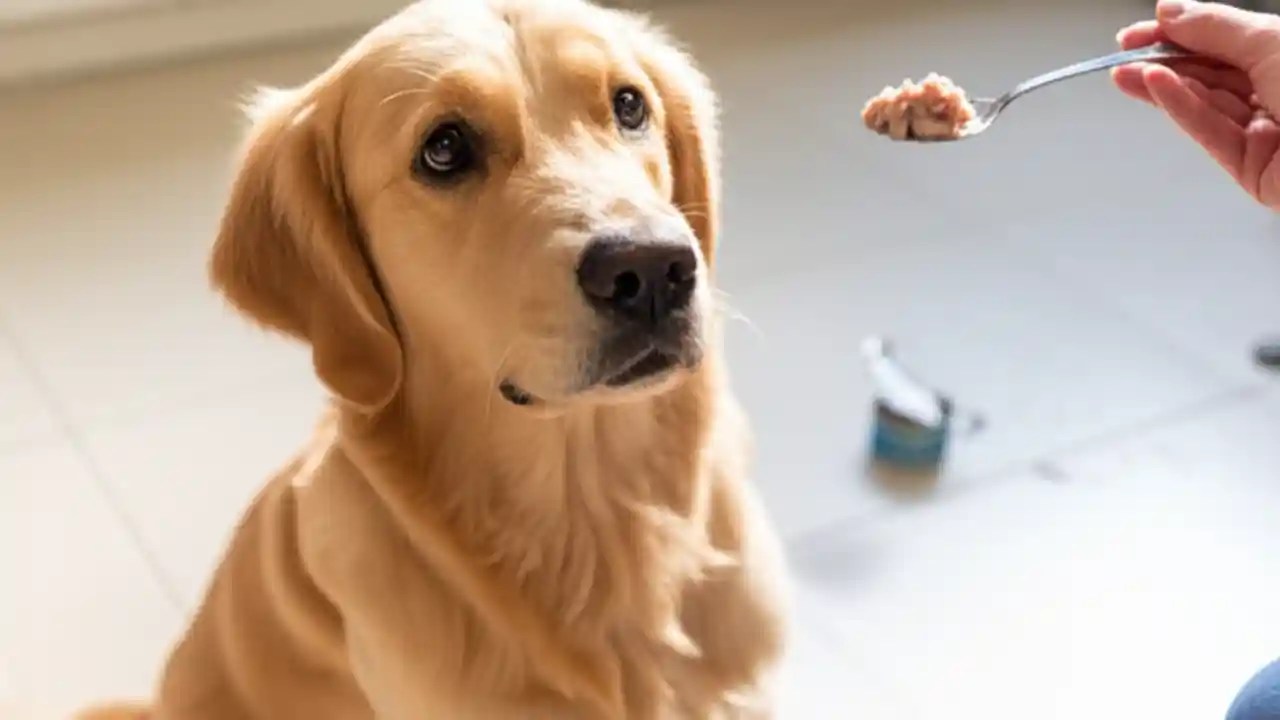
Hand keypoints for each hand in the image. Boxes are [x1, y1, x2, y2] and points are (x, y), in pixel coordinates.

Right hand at [1112, 0, 1279, 208]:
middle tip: (1122, 52)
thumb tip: (1171, 10)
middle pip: (1211, 74)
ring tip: (1125, 72)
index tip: (1140, 30)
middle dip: (1165, 61)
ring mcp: (1266, 133)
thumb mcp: (1272, 41)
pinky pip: (1210, 132)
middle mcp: (1279, 93)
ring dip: (1163, 86)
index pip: (1224, 42)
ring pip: (1205, 104)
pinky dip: (1180, 108)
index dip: (1180, 33)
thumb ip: (1214, 27)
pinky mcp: (1253, 169)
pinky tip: (1155, 87)